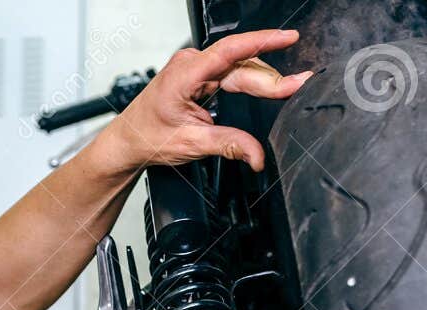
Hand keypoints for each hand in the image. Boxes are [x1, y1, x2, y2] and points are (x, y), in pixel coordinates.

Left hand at [98, 29, 310, 172]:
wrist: (127, 143)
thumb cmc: (146, 137)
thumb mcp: (191, 144)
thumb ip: (228, 146)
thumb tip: (256, 155)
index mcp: (186, 74)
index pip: (231, 50)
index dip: (262, 41)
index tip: (287, 37)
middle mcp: (191, 65)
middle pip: (241, 66)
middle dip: (270, 77)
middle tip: (299, 84)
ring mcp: (195, 70)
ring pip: (238, 70)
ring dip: (263, 80)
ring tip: (289, 87)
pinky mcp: (199, 79)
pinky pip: (230, 75)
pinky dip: (250, 83)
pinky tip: (267, 88)